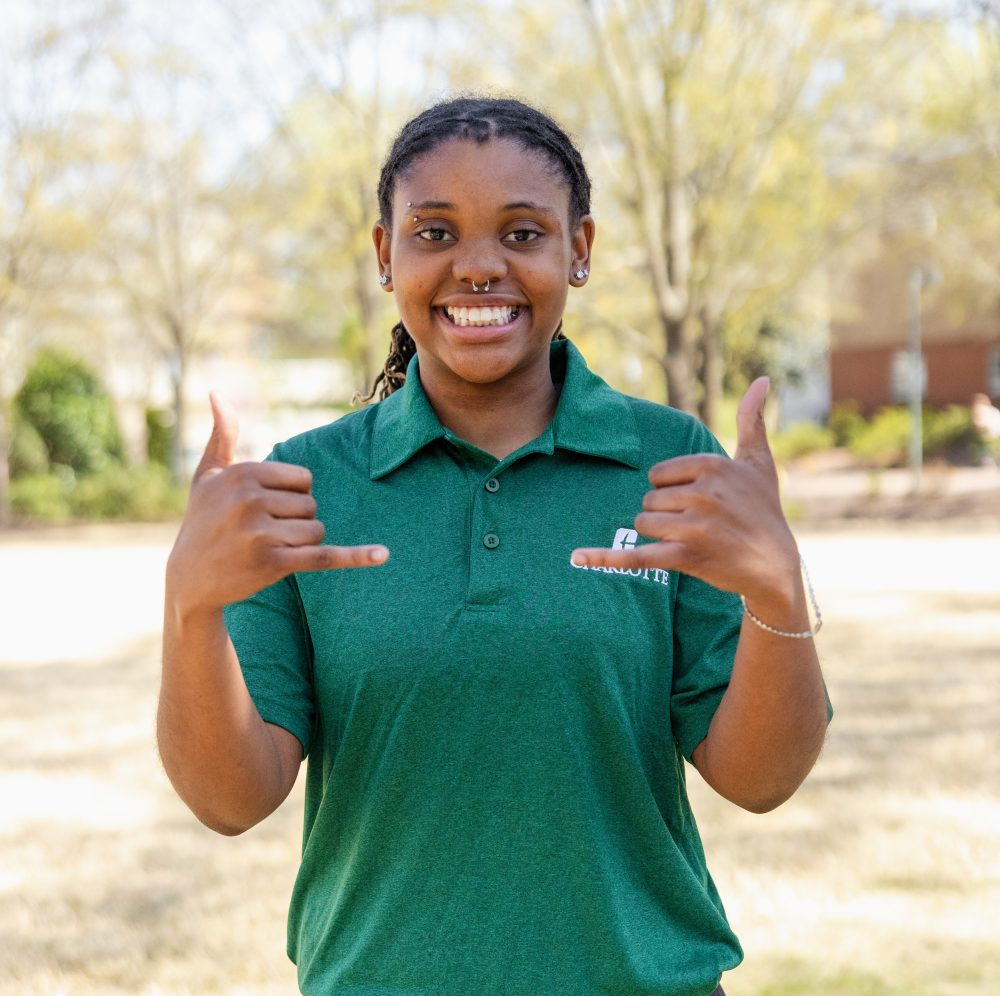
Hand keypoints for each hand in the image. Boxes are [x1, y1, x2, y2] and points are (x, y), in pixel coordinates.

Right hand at [166, 393, 388, 614]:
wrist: (188, 580)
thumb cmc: (203, 521)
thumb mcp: (207, 476)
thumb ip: (222, 435)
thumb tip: (217, 391)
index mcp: (243, 474)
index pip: (304, 479)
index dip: (291, 495)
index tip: (262, 508)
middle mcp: (250, 500)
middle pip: (311, 504)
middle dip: (295, 520)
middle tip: (259, 532)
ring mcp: (261, 533)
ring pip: (317, 530)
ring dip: (301, 543)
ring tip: (266, 548)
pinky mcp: (273, 563)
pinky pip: (323, 555)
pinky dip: (355, 557)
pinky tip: (382, 555)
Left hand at [571, 378, 799, 611]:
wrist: (776, 566)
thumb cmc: (764, 510)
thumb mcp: (759, 463)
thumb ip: (752, 420)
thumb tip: (762, 379)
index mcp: (712, 465)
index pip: (658, 474)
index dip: (672, 490)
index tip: (700, 501)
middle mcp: (703, 493)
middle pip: (649, 499)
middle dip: (665, 514)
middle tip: (699, 525)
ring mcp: (694, 526)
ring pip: (643, 523)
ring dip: (660, 535)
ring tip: (692, 541)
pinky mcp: (686, 556)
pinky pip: (637, 555)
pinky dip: (606, 558)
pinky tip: (577, 557)